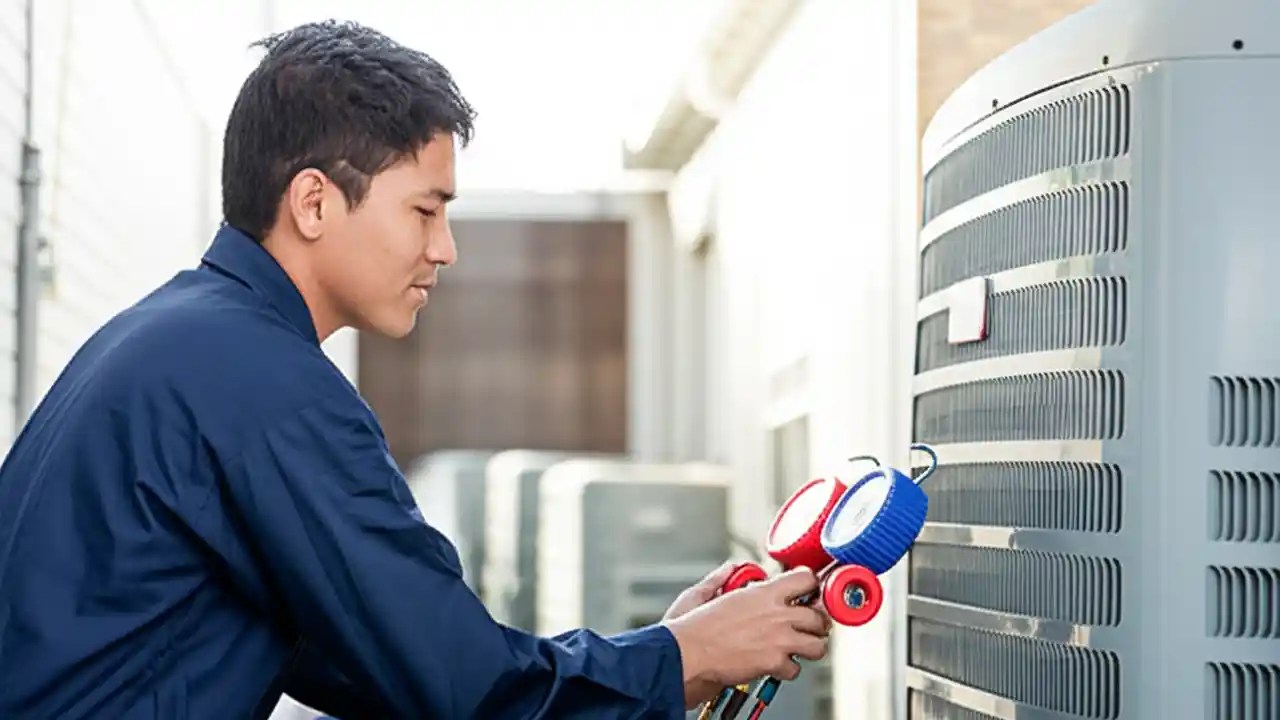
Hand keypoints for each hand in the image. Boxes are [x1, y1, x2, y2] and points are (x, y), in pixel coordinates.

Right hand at [662, 567, 830, 707]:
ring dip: (810, 647)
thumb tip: (729, 568)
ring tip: (799, 647)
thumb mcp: (706, 592)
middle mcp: (776, 614)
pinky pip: (796, 669)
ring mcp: (779, 639)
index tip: (808, 592)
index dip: (810, 586)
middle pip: (819, 616)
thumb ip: (722, 578)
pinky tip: (776, 664)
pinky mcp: (774, 663)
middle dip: (817, 622)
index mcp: (763, 593)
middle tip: (808, 625)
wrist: (687, 654)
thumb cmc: (693, 628)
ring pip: (818, 645)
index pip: (806, 579)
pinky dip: (787, 669)